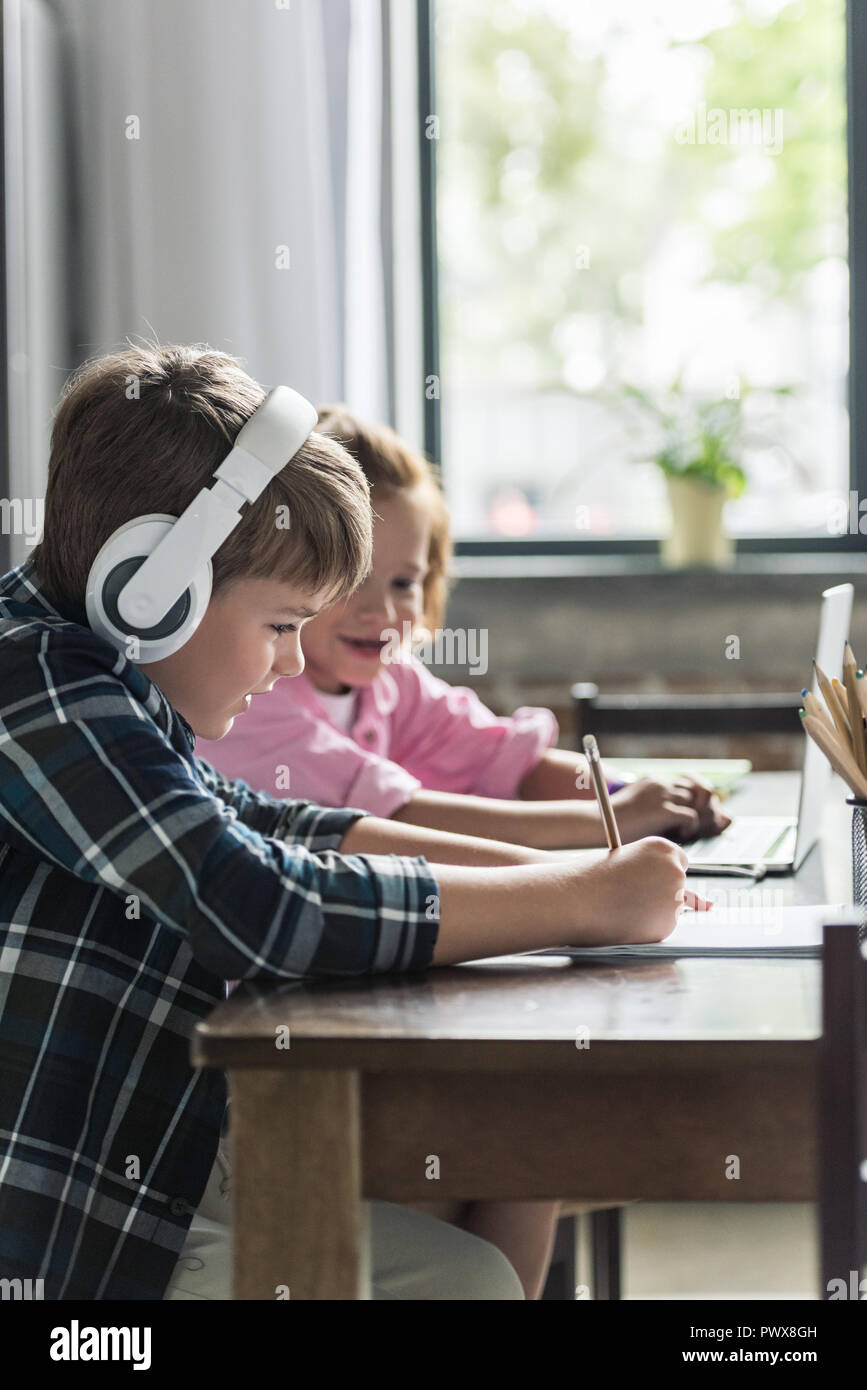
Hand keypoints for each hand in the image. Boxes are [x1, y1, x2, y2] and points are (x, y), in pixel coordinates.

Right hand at [575, 836, 711, 945]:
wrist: (573, 900)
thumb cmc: (591, 877)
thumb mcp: (624, 861)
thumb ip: (652, 872)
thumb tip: (696, 901)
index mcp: (664, 848)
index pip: (678, 861)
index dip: (660, 872)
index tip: (648, 880)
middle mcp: (675, 872)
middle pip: (678, 886)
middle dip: (659, 892)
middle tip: (628, 895)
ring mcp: (673, 900)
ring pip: (670, 909)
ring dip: (652, 911)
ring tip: (620, 906)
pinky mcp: (666, 925)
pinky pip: (661, 927)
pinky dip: (646, 927)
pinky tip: (623, 920)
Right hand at [611, 776, 730, 843]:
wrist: (597, 823)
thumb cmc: (612, 821)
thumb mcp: (636, 808)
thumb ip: (654, 807)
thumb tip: (672, 818)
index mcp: (653, 781)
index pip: (686, 783)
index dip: (694, 798)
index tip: (695, 813)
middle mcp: (660, 784)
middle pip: (695, 790)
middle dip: (702, 806)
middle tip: (699, 823)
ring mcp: (662, 796)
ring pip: (697, 802)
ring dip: (698, 816)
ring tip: (690, 829)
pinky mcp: (664, 810)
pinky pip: (691, 816)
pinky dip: (691, 826)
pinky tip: (682, 834)